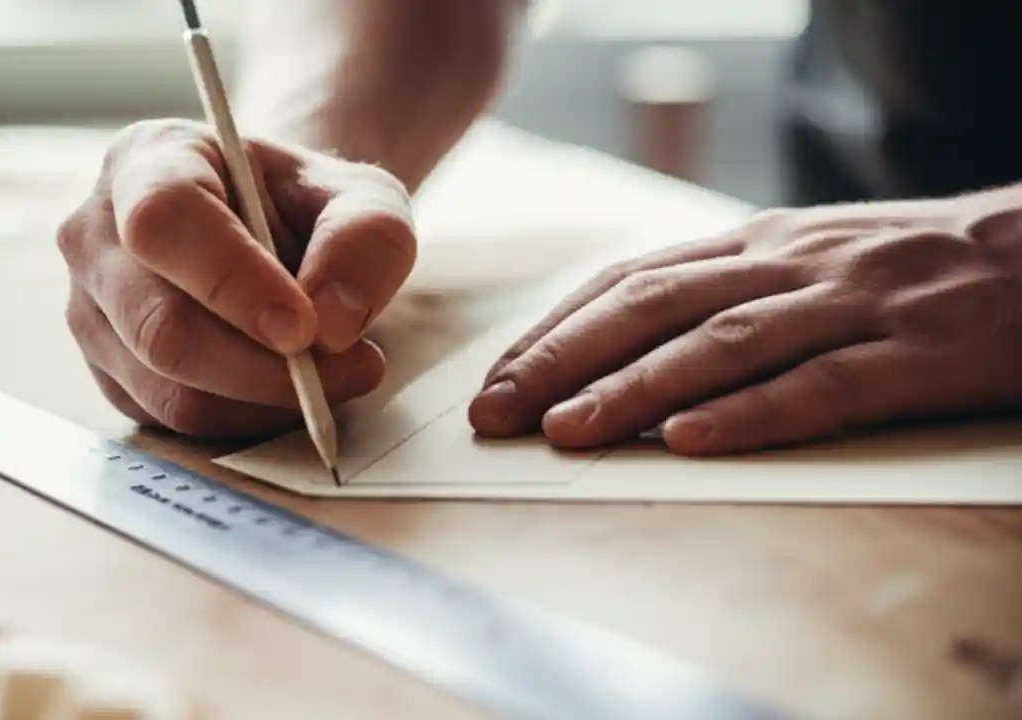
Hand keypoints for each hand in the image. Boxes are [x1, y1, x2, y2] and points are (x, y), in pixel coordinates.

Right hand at [58, 119, 414, 435]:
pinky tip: (290, 387)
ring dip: (268, 400)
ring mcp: (91, 311)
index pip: (164, 223)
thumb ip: (366, 240)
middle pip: (160, 327)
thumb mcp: (363, 197)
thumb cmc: (308, 205)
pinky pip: (176, 422)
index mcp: (148, 161)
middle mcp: (97, 235)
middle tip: (353, 363)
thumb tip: (334, 324)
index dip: (232, 282)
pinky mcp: (111, 375)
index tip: (305, 326)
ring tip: (336, 373)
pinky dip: (248, 418)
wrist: (275, 230)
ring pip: (171, 390)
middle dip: (265, 366)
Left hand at [469, 191, 1021, 454]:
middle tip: (498, 413)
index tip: (498, 378)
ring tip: (566, 432)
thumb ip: (730, 287)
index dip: (558, 328)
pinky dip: (747, 415)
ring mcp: (854, 304)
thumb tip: (629, 336)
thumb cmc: (916, 265)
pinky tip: (688, 441)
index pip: (631, 278)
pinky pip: (821, 386)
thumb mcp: (811, 256)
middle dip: (564, 359)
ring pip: (722, 343)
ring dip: (633, 389)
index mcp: (761, 242)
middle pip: (654, 305)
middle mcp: (791, 263)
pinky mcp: (917, 353)